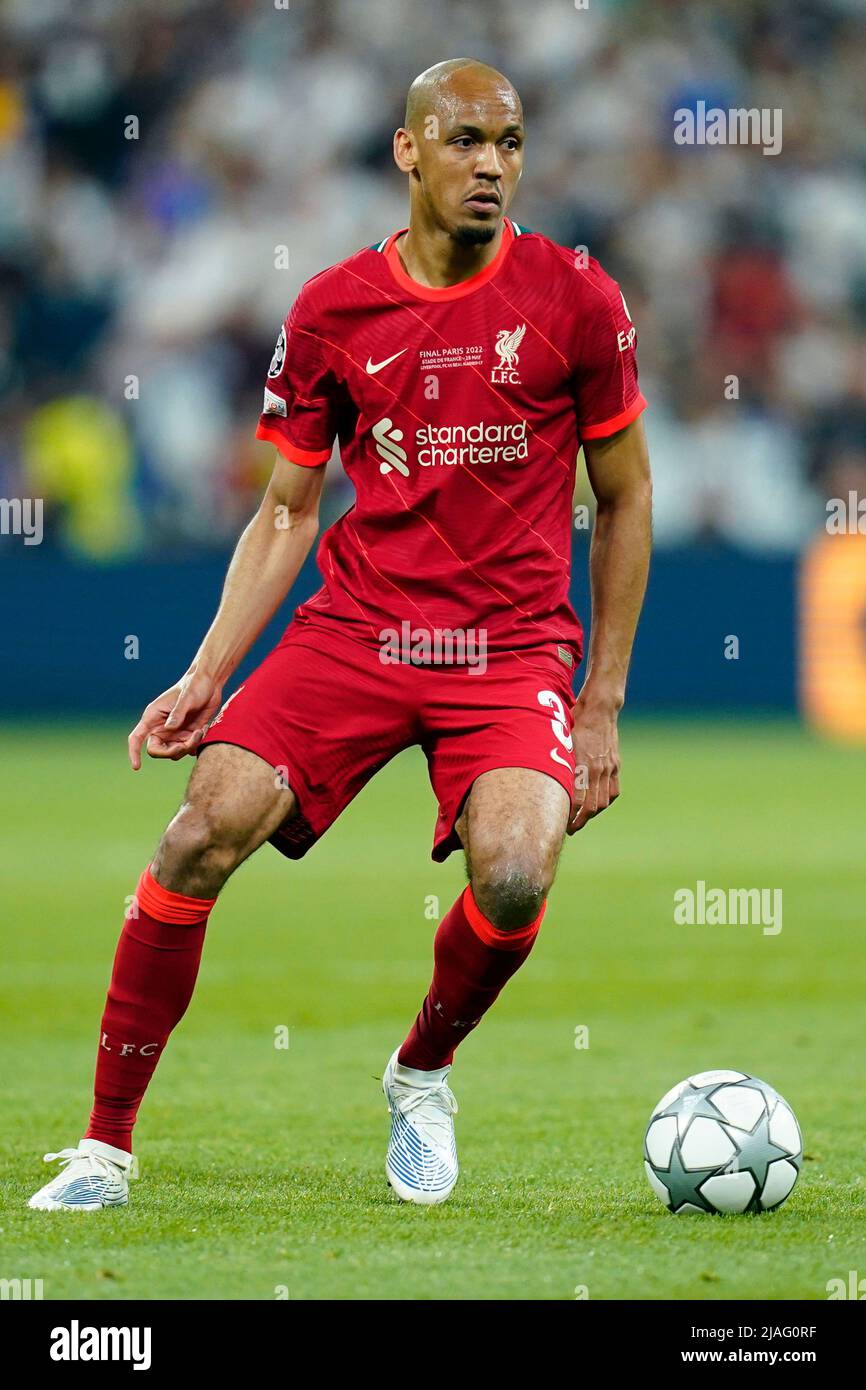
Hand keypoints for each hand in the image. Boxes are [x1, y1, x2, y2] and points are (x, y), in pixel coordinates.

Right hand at [128, 670, 223, 769]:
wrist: (210, 682)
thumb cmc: (195, 685)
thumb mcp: (187, 698)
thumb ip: (177, 714)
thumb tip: (169, 728)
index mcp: (153, 717)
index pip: (136, 738)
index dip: (134, 753)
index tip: (136, 767)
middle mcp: (161, 727)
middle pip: (158, 751)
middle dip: (173, 751)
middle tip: (189, 743)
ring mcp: (174, 732)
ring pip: (175, 752)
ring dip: (188, 747)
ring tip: (200, 731)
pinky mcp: (187, 734)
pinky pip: (188, 749)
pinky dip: (196, 744)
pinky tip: (203, 729)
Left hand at [567, 694, 620, 833]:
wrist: (599, 709)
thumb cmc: (574, 723)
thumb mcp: (561, 742)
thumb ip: (558, 763)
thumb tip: (544, 782)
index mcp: (581, 764)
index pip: (577, 800)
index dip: (569, 815)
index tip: (560, 823)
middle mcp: (596, 769)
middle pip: (592, 806)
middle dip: (580, 821)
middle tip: (569, 829)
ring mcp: (608, 768)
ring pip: (603, 801)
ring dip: (592, 814)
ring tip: (581, 820)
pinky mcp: (615, 765)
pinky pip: (613, 791)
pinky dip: (605, 802)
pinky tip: (597, 807)